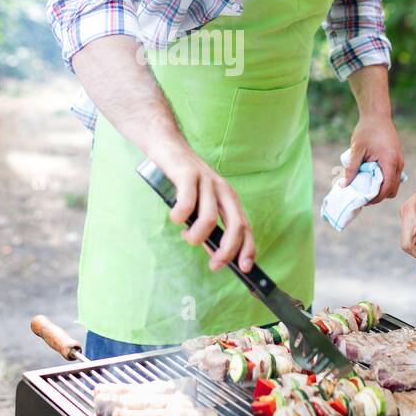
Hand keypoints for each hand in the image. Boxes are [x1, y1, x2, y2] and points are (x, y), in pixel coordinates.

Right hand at [153, 144, 255, 271]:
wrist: (167, 147)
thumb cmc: (184, 181)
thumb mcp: (200, 204)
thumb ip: (208, 225)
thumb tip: (214, 251)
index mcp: (229, 198)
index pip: (245, 227)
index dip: (248, 249)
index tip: (245, 268)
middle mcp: (222, 189)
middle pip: (235, 225)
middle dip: (227, 250)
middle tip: (215, 265)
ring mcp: (206, 181)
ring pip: (210, 218)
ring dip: (197, 237)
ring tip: (187, 237)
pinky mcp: (188, 174)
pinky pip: (188, 202)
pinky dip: (181, 216)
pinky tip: (175, 218)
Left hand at [343, 115, 403, 204]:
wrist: (377, 116)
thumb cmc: (366, 131)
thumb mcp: (356, 149)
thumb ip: (351, 168)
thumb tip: (344, 185)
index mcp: (390, 162)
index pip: (386, 189)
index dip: (375, 199)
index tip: (363, 201)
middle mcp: (399, 164)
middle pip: (392, 190)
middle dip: (379, 197)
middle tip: (363, 196)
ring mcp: (400, 161)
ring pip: (394, 184)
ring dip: (381, 189)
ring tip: (365, 187)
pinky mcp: (397, 159)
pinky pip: (393, 176)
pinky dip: (384, 181)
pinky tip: (370, 178)